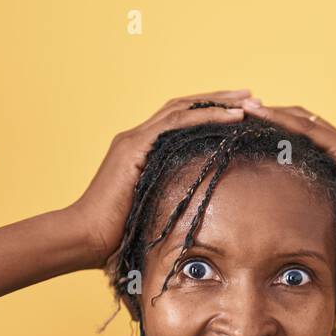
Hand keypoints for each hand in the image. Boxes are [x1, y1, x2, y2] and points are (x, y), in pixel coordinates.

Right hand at [70, 90, 256, 269]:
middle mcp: (136, 139)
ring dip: (218, 103)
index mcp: (139, 152)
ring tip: (249, 100)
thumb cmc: (114, 238)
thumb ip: (168, 205)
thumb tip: (194, 219)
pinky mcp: (134, 148)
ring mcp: (133, 140)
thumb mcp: (150, 215)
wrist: (84, 238)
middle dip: (218, 100)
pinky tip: (231, 117)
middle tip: (251, 96)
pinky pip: (176, 124)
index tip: (239, 115)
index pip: (179, 124)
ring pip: (182, 109)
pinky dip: (206, 116)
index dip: (208, 115)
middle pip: (183, 108)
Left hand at [240, 102, 335, 262]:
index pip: (302, 138)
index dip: (275, 131)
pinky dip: (284, 121)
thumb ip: (324, 223)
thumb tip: (302, 247)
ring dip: (270, 112)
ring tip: (241, 107)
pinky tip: (262, 116)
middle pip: (298, 123)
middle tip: (236, 111)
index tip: (248, 130)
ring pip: (300, 120)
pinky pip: (310, 130)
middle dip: (268, 116)